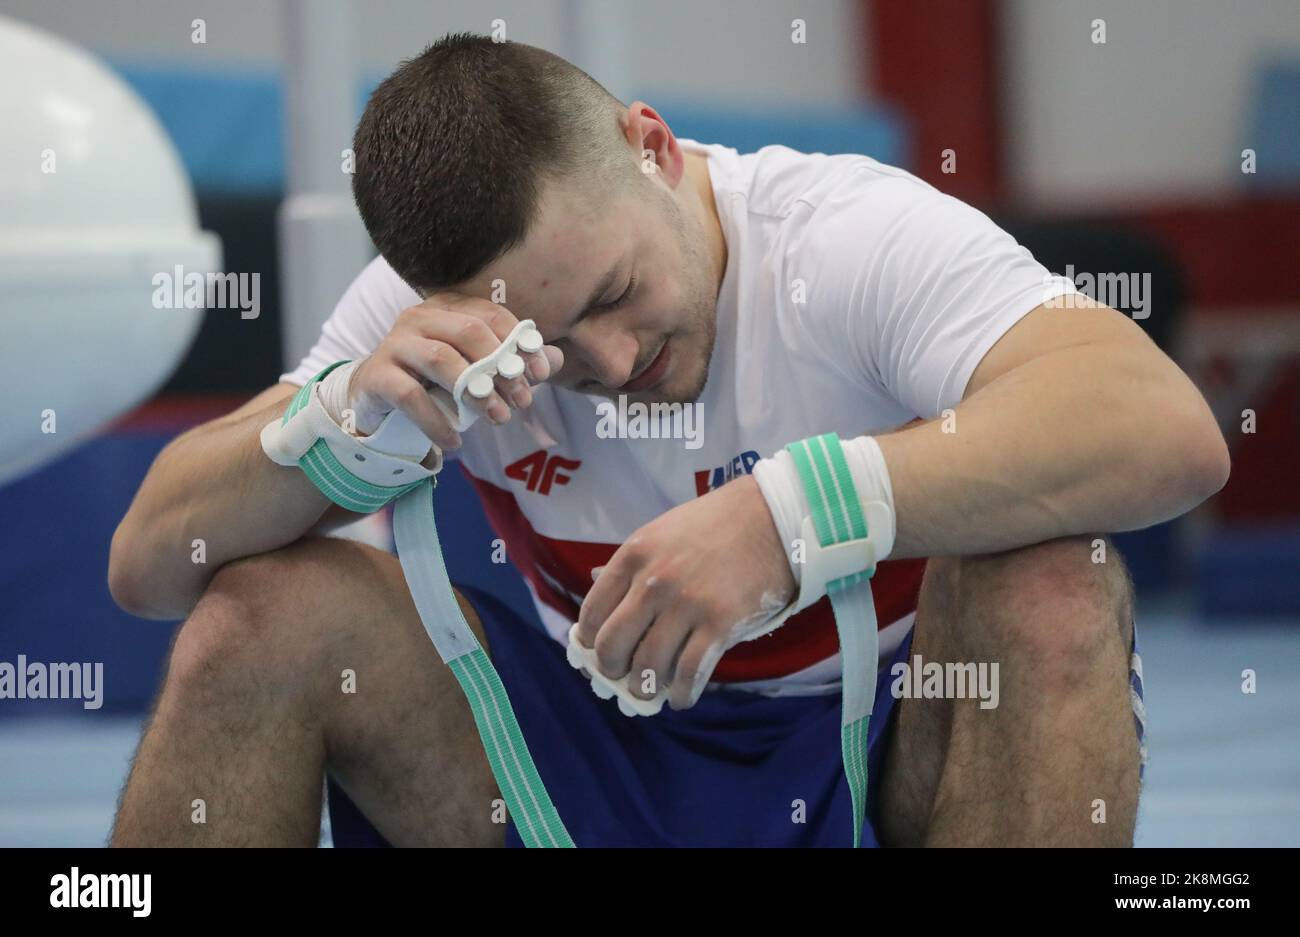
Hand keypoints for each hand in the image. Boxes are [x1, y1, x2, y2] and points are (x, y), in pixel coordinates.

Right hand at [349, 293, 563, 448]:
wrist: (377, 397)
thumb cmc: (435, 380)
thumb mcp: (476, 369)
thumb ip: (513, 362)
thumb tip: (554, 360)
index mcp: (447, 307)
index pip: (491, 314)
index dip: (520, 342)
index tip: (540, 374)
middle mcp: (419, 317)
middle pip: (469, 332)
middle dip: (502, 368)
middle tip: (522, 401)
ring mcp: (394, 343)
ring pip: (441, 359)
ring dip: (476, 392)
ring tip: (498, 419)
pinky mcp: (376, 375)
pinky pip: (411, 396)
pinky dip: (437, 421)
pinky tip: (456, 440)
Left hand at [575, 475, 796, 709]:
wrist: (772, 519)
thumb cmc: (714, 525)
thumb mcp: (661, 533)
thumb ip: (630, 562)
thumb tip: (592, 579)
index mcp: (634, 555)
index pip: (592, 612)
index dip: (589, 642)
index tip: (596, 653)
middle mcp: (654, 581)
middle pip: (613, 645)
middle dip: (611, 671)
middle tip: (620, 677)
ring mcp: (687, 604)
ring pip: (649, 666)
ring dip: (645, 688)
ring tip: (650, 692)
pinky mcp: (720, 623)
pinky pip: (690, 673)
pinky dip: (681, 694)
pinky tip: (680, 698)